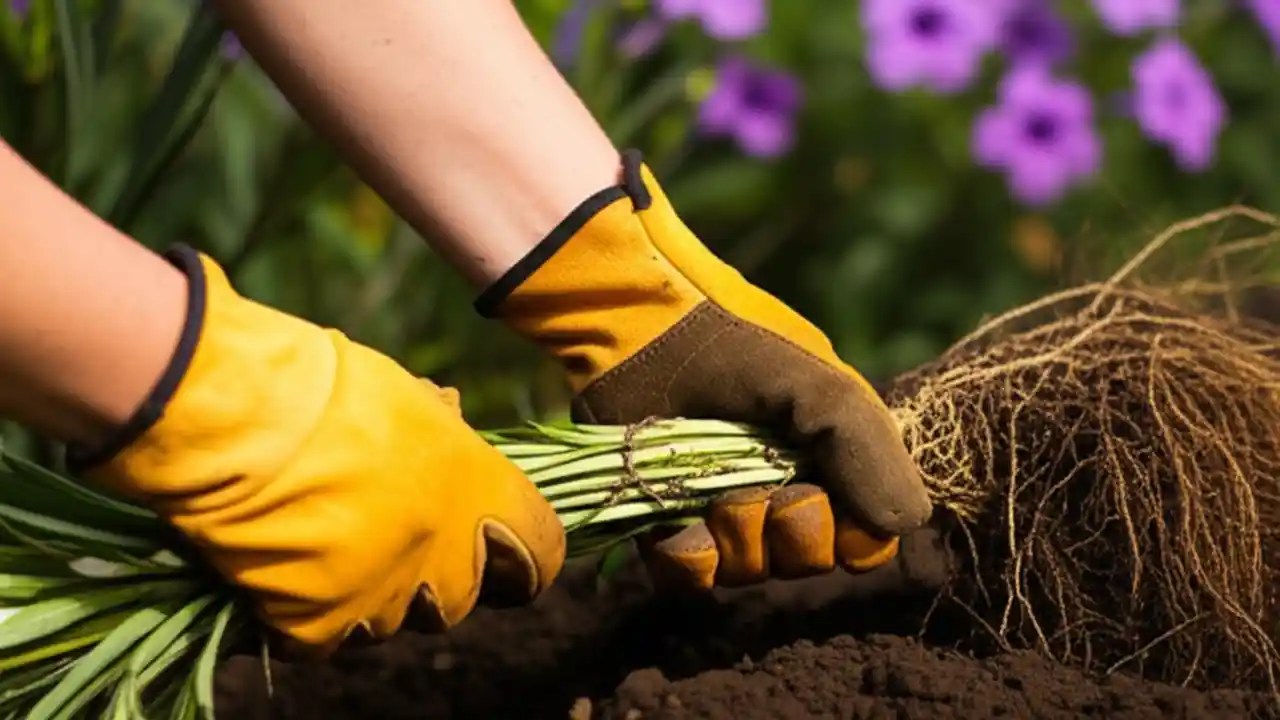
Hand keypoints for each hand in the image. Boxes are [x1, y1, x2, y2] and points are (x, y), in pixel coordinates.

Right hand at [70, 247, 564, 655]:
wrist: (243, 416)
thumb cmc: (328, 388)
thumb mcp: (410, 396)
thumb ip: (445, 433)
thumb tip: (456, 423)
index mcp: (482, 494)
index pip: (541, 549)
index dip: (526, 553)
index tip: (507, 550)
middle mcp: (446, 555)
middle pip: (462, 598)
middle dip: (438, 577)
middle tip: (395, 541)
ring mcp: (385, 596)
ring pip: (395, 621)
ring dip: (374, 594)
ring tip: (329, 545)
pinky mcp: (321, 626)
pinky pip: (329, 638)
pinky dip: (311, 615)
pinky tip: (290, 572)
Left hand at [475, 150, 931, 590]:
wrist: (640, 331)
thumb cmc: (736, 348)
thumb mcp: (821, 385)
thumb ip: (871, 449)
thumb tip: (907, 524)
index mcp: (828, 462)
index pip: (865, 540)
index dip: (852, 534)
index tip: (826, 493)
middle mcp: (780, 496)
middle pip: (810, 561)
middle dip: (791, 528)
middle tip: (766, 485)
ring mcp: (721, 515)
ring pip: (752, 572)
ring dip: (740, 534)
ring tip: (718, 487)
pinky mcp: (666, 527)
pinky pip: (693, 579)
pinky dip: (692, 556)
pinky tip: (684, 521)